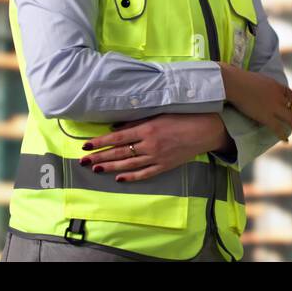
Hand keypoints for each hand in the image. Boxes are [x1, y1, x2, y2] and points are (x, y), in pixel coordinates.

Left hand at [78, 114, 228, 181]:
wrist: (207, 130)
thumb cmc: (184, 116)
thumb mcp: (160, 113)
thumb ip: (138, 120)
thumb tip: (116, 127)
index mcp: (147, 129)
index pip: (117, 137)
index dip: (100, 142)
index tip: (86, 145)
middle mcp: (149, 145)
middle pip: (119, 152)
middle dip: (100, 156)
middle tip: (83, 161)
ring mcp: (157, 157)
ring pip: (129, 164)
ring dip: (111, 167)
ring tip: (96, 168)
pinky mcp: (165, 166)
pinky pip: (145, 173)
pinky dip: (131, 176)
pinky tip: (119, 178)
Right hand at [220, 63, 291, 140]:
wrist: (233, 82)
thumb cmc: (240, 79)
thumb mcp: (260, 80)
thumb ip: (267, 88)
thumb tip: (266, 94)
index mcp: (277, 86)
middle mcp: (279, 96)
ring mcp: (274, 106)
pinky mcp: (266, 116)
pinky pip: (278, 128)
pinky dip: (283, 135)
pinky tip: (285, 140)